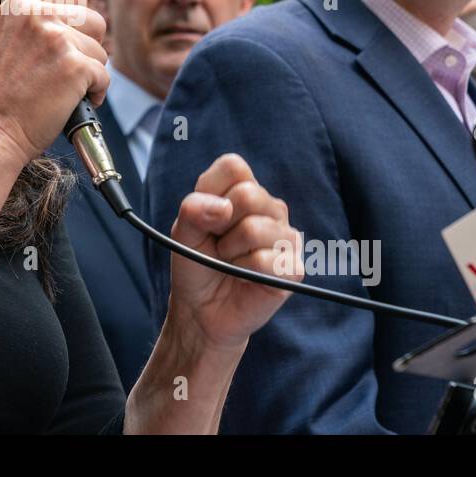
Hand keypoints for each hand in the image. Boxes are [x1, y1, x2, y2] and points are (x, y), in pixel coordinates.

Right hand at [0, 0, 107, 162]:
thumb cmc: (4, 92)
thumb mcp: (13, 38)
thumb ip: (42, 21)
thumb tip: (85, 14)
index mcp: (20, 4)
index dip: (76, 23)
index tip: (64, 44)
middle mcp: (38, 15)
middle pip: (94, 20)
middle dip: (88, 47)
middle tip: (64, 68)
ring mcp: (58, 39)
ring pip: (101, 51)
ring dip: (89, 73)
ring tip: (60, 87)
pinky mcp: (75, 66)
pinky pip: (104, 76)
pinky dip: (95, 94)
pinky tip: (70, 102)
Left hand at [166, 153, 302, 351]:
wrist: (201, 309)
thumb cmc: (196, 264)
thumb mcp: (182, 232)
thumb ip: (193, 210)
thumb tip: (224, 208)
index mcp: (244, 190)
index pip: (234, 166)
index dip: (211, 192)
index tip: (206, 217)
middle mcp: (270, 208)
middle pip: (248, 195)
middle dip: (220, 226)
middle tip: (218, 245)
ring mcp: (286, 236)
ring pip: (255, 229)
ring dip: (230, 252)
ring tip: (231, 262)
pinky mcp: (293, 267)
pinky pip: (265, 260)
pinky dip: (244, 272)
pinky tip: (245, 278)